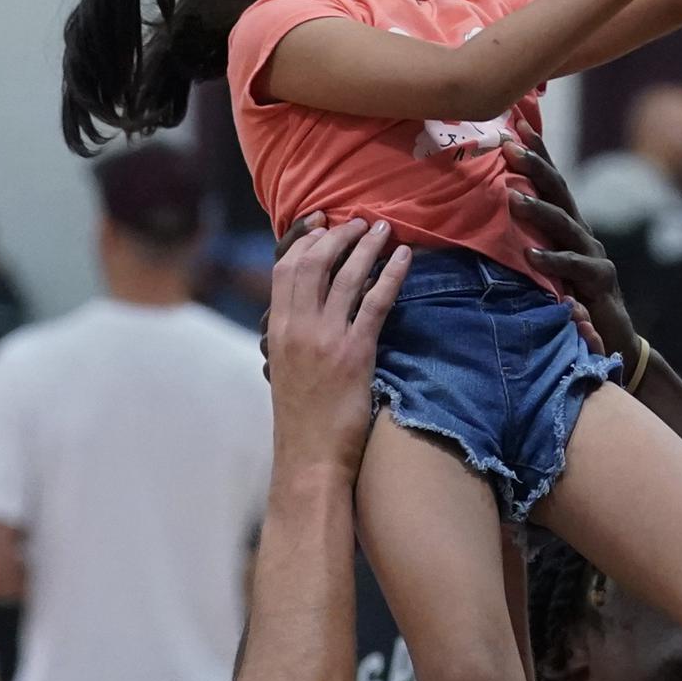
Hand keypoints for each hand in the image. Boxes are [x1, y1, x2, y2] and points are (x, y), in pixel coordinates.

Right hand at [260, 220, 406, 475]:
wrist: (309, 459)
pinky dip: (391, 275)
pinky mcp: (354, 355)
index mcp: (277, 332)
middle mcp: (296, 329)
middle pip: (313, 263)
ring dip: (365, 246)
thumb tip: (307, 313)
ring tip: (383, 229)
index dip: (303, 240)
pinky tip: (404, 258)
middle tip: (358, 221)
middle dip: (337, 235)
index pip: (285, 270)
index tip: (320, 222)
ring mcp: (325, 340)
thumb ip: (292, 339)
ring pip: (345, 277)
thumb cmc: (302, 421)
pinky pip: (375, 303)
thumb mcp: (286, 372)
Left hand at [501, 143, 643, 373]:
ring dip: (538, 208)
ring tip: (512, 197)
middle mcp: (582, 233)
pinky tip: (531, 255)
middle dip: (535, 165)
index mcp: (568, 226)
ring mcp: (594, 255)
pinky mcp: (600, 281)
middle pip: (559, 191)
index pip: (551, 181)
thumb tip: (485, 222)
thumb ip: (525, 243)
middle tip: (508, 145)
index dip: (537, 152)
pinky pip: (574, 267)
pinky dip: (553, 260)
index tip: (514, 124)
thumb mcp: (545, 268)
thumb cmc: (572, 301)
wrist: (613, 340)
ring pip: (565, 223)